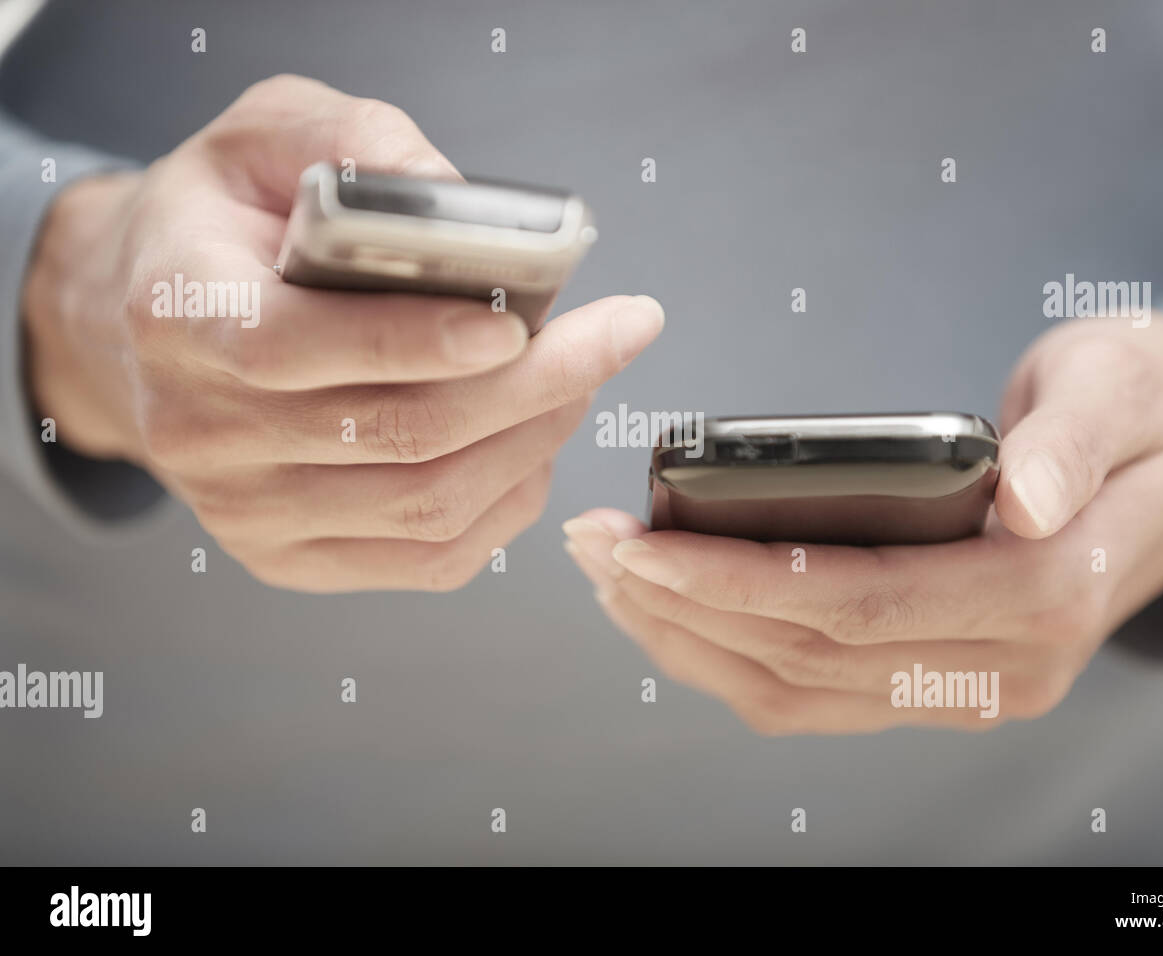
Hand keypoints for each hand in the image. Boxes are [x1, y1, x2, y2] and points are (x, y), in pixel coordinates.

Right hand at [23, 74, 663, 591]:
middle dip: (530, 387)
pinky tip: (535, 444)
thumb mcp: (270, 135)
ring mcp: (249, 511)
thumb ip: (361, 144)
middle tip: (611, 338)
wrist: (142, 320)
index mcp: (180, 316)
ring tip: (581, 380)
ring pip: (426, 503)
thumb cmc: (223, 223)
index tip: (521, 321)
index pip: (300, 349)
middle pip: (395, 434)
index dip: (420, 343)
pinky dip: (507, 503)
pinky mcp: (295, 557)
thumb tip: (463, 200)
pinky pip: (429, 557)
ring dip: (530, 442)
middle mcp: (203, 431)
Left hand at [564, 315, 1162, 733]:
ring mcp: (972, 688)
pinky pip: (818, 694)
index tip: (635, 543)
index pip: (854, 603)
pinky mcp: (943, 683)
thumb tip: (1020, 497)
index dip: (733, 579)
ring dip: (692, 642)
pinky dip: (733, 659)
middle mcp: (1006, 666)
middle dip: (683, 607)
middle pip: (807, 657)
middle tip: (591, 547)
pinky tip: (675, 612)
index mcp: (1042, 594)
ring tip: (609, 580)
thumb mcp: (1120, 392)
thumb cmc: (1138, 409)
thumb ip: (1070, 443)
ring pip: (800, 692)